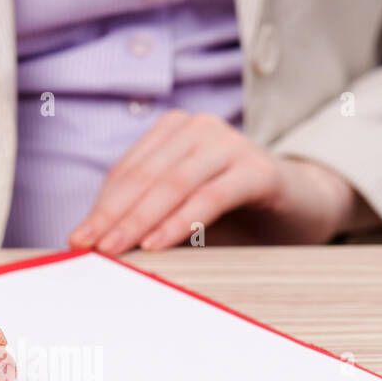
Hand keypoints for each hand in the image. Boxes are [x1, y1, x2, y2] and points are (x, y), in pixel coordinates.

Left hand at [67, 110, 376, 252]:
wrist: (303, 206)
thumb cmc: (235, 214)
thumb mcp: (184, 214)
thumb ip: (148, 218)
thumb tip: (98, 245)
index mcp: (174, 133)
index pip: (128, 173)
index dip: (101, 207)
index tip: (78, 239)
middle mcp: (200, 129)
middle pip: (145, 177)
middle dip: (113, 215)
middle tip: (90, 247)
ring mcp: (231, 145)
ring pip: (173, 185)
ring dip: (140, 220)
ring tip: (116, 250)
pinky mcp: (258, 170)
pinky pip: (211, 196)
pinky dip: (182, 221)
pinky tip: (158, 243)